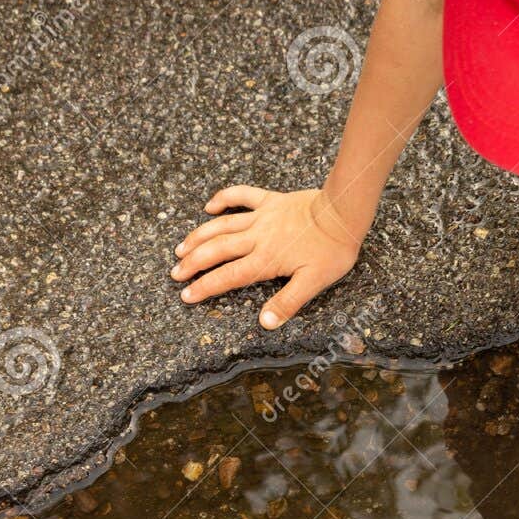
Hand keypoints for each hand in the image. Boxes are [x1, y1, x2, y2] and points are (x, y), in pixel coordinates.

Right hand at [172, 186, 361, 327]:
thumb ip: (288, 302)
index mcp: (265, 260)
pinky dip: (223, 198)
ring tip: (181, 247)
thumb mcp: (313, 282)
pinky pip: (241, 195)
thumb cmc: (331, 249)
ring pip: (221, 225)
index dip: (205, 287)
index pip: (228, 277)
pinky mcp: (270, 201)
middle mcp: (257, 238)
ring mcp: (262, 217)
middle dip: (193, 263)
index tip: (186, 295)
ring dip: (199, 236)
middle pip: (216, 250)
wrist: (342, 212)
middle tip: (175, 273)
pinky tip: (209, 206)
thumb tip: (265, 323)